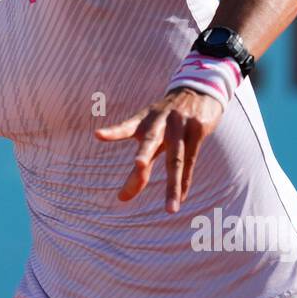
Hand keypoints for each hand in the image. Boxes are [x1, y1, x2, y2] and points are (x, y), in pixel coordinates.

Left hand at [94, 88, 223, 213]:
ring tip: (170, 207)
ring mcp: (180, 125)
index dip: (113, 132)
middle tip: (139, 164)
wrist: (199, 89)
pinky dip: (186, 182)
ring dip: (173, 184)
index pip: (126, 126)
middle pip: (152, 140)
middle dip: (146, 153)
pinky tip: (181, 198)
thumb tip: (122, 198)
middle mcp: (161, 121)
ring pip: (176, 158)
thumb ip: (140, 165)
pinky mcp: (198, 130)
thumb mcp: (153, 134)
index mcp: (145, 119)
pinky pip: (191, 160)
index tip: (97, 135)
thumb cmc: (168, 119)